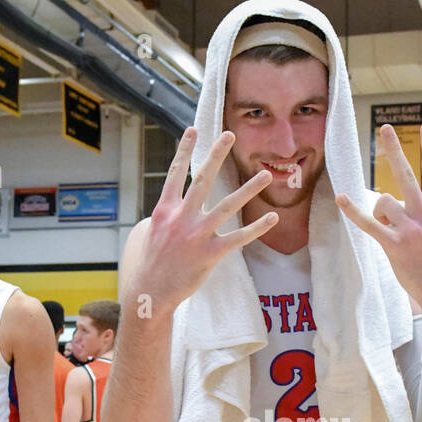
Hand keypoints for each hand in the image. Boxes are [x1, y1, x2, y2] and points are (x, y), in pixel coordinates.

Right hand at [128, 128, 277, 314]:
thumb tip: (173, 205)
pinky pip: (238, 238)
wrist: (149, 292)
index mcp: (164, 210)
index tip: (193, 129)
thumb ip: (167, 216)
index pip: (175, 173)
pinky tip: (272, 218)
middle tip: (230, 134)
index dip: (184, 150)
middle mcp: (180, 218)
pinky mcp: (209, 254)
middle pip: (202, 179)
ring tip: (265, 174)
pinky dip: (257, 228)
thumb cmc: (152, 264)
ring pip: (227, 206)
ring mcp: (195, 235)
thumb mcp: (152, 233)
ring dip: (248, 188)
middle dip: (217, 155)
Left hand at [335, 122, 421, 308]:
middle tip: (386, 127)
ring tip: (390, 227)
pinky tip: (341, 198)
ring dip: (380, 210)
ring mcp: (410, 228)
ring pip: (383, 201)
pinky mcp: (395, 245)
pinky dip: (353, 211)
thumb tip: (388, 201)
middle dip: (395, 148)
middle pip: (405, 173)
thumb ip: (421, 211)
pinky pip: (369, 223)